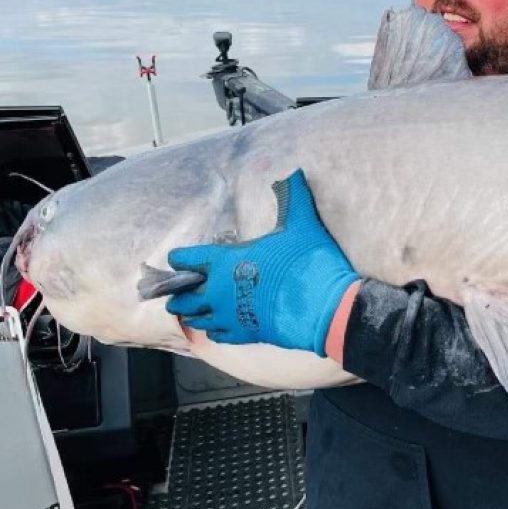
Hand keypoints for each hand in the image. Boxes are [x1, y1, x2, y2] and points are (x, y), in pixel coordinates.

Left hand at [165, 169, 359, 354]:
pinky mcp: (246, 335)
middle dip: (181, 292)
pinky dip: (214, 330)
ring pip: (197, 319)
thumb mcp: (302, 224)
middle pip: (185, 297)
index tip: (177, 257)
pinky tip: (219, 326)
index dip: (181, 257)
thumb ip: (293, 198)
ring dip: (195, 312)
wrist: (328, 308)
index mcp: (227, 262)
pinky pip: (217, 336)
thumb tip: (293, 172)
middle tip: (182, 289)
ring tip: (197, 309)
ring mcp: (232, 316)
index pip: (190, 259)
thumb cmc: (310, 263)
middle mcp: (221, 291)